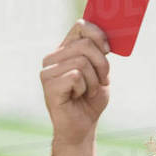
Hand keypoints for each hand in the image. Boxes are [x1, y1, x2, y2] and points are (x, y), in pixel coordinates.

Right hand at [40, 19, 110, 145]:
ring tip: (87, 92)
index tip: (108, 50)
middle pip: (85, 45)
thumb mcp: (100, 73)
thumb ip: (100, 53)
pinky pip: (76, 76)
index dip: (98, 35)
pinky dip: (85, 89)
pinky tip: (77, 97)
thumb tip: (104, 37)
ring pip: (82, 61)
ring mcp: (47, 71)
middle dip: (101, 65)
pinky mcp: (49, 85)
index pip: (81, 27)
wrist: (82, 128)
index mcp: (64, 50)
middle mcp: (52, 58)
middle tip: (101, 82)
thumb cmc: (90, 101)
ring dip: (93, 81)